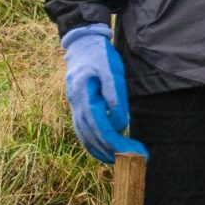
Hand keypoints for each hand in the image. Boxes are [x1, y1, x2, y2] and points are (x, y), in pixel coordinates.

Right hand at [60, 24, 146, 161]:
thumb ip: (115, 95)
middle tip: (131, 159)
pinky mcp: (77, 107)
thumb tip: (120, 123)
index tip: (131, 149)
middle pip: (91, 135)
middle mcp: (76, 104)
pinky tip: (102, 150)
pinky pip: (82, 130)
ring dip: (100, 151)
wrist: (82, 43)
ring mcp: (74, 106)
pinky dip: (92, 143)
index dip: (115, 140)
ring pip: (84, 136)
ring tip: (117, 160)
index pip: (99, 126)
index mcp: (84, 95)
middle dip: (110, 150)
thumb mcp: (111, 69)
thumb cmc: (99, 55)